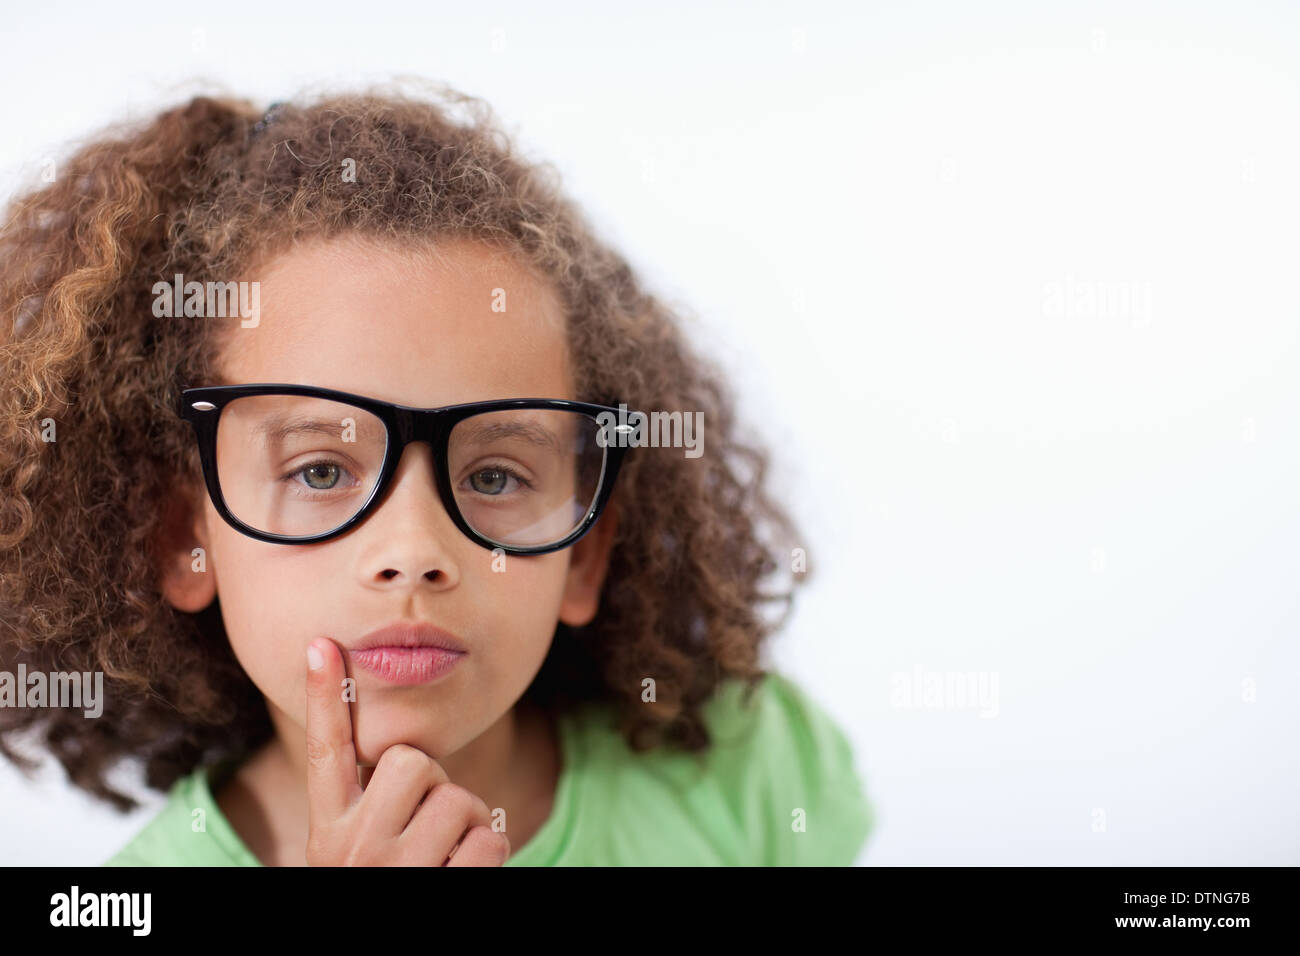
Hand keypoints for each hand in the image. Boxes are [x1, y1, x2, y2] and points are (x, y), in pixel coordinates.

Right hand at [303, 637, 510, 865]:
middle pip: (412, 761)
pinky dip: (489, 856)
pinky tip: (462, 877)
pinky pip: (489, 841)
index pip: (325, 753)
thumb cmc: (388, 886)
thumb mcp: (359, 851)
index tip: (322, 643)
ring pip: (459, 799)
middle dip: (437, 783)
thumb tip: (403, 750)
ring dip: (469, 824)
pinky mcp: (437, 892)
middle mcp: (351, 849)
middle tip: (428, 824)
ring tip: (445, 857)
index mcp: (329, 831)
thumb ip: (372, 803)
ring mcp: (393, 872)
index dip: (325, 697)